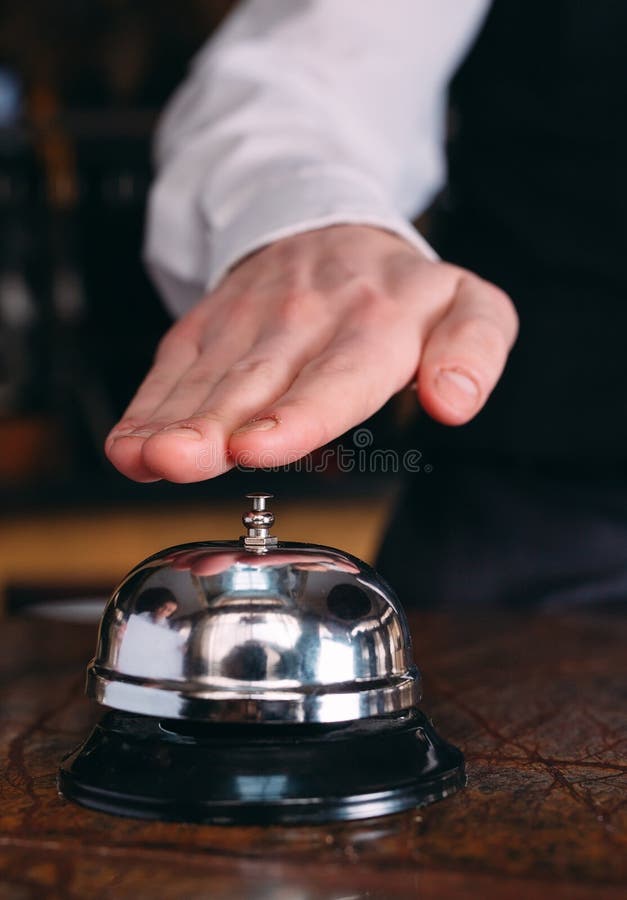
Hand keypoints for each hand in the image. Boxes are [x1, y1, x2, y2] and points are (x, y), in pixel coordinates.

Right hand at [105, 225, 517, 482]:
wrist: (331, 227)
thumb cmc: (403, 292)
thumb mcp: (469, 306)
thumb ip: (475, 350)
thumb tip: (455, 401)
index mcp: (377, 323)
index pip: (337, 378)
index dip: (296, 416)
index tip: (258, 446)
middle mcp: (306, 320)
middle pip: (257, 382)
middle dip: (215, 425)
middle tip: (181, 459)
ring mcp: (250, 321)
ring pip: (208, 378)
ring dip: (172, 421)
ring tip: (145, 457)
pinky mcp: (210, 326)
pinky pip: (176, 367)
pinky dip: (148, 407)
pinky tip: (128, 444)